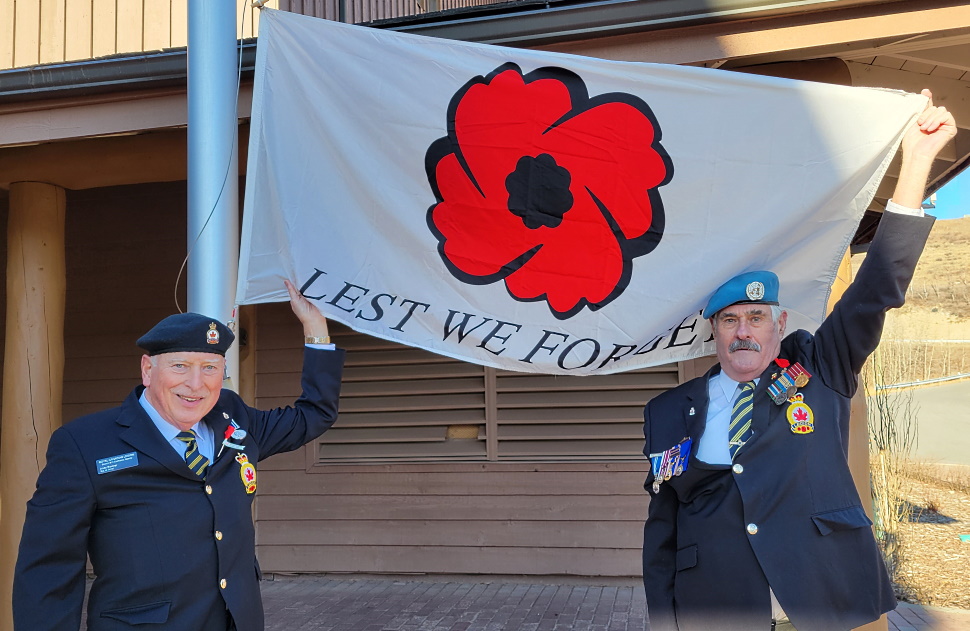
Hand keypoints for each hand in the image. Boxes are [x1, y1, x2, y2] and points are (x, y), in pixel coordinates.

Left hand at [285, 279, 329, 338]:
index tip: (295, 272)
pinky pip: (315, 289)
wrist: (314, 320)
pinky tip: (315, 283)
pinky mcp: (317, 296)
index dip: (295, 280)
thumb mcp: (295, 300)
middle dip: (303, 280)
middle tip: (303, 273)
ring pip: (309, 286)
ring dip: (309, 283)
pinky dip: (315, 286)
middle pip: (302, 285)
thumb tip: (286, 282)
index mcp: (296, 297)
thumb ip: (291, 291)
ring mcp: (310, 296)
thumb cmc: (303, 313)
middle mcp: (303, 296)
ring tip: (310, 278)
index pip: (294, 286)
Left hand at [891, 89, 957, 208]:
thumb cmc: (912, 142)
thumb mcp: (913, 121)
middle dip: (925, 115)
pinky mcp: (950, 128)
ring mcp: (944, 125)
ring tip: (924, 129)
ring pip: (940, 110)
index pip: (929, 105)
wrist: (915, 153)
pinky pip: (946, 116)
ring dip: (930, 119)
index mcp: (927, 120)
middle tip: (920, 125)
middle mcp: (936, 121)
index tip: (925, 92)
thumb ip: (921, 107)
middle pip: (934, 107)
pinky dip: (937, 121)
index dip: (927, 98)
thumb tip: (925, 92)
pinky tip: (931, 129)